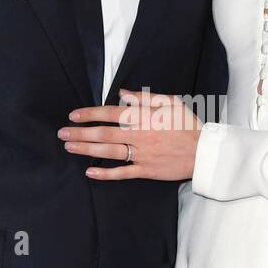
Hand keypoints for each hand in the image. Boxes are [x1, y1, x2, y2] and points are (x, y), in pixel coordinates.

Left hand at [58, 89, 201, 180]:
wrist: (204, 151)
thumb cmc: (188, 125)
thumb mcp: (170, 103)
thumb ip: (144, 98)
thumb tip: (122, 94)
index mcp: (145, 117)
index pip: (111, 113)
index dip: (90, 114)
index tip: (74, 115)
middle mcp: (140, 135)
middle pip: (104, 133)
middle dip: (80, 133)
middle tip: (62, 133)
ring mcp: (143, 154)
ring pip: (109, 152)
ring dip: (87, 149)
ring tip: (69, 147)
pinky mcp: (147, 170)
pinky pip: (123, 173)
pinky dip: (106, 173)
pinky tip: (90, 172)